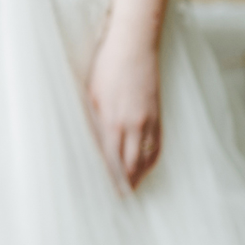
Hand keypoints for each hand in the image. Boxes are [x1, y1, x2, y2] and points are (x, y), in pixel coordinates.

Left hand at [87, 27, 161, 189]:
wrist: (135, 45)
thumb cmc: (106, 67)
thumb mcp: (89, 94)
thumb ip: (90, 122)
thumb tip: (87, 144)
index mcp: (112, 120)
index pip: (110, 160)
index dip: (108, 178)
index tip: (103, 193)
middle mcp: (133, 124)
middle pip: (129, 164)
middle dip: (124, 183)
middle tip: (117, 199)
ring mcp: (148, 119)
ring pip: (146, 157)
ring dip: (138, 175)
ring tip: (131, 190)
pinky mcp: (158, 113)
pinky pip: (157, 144)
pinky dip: (151, 159)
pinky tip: (145, 167)